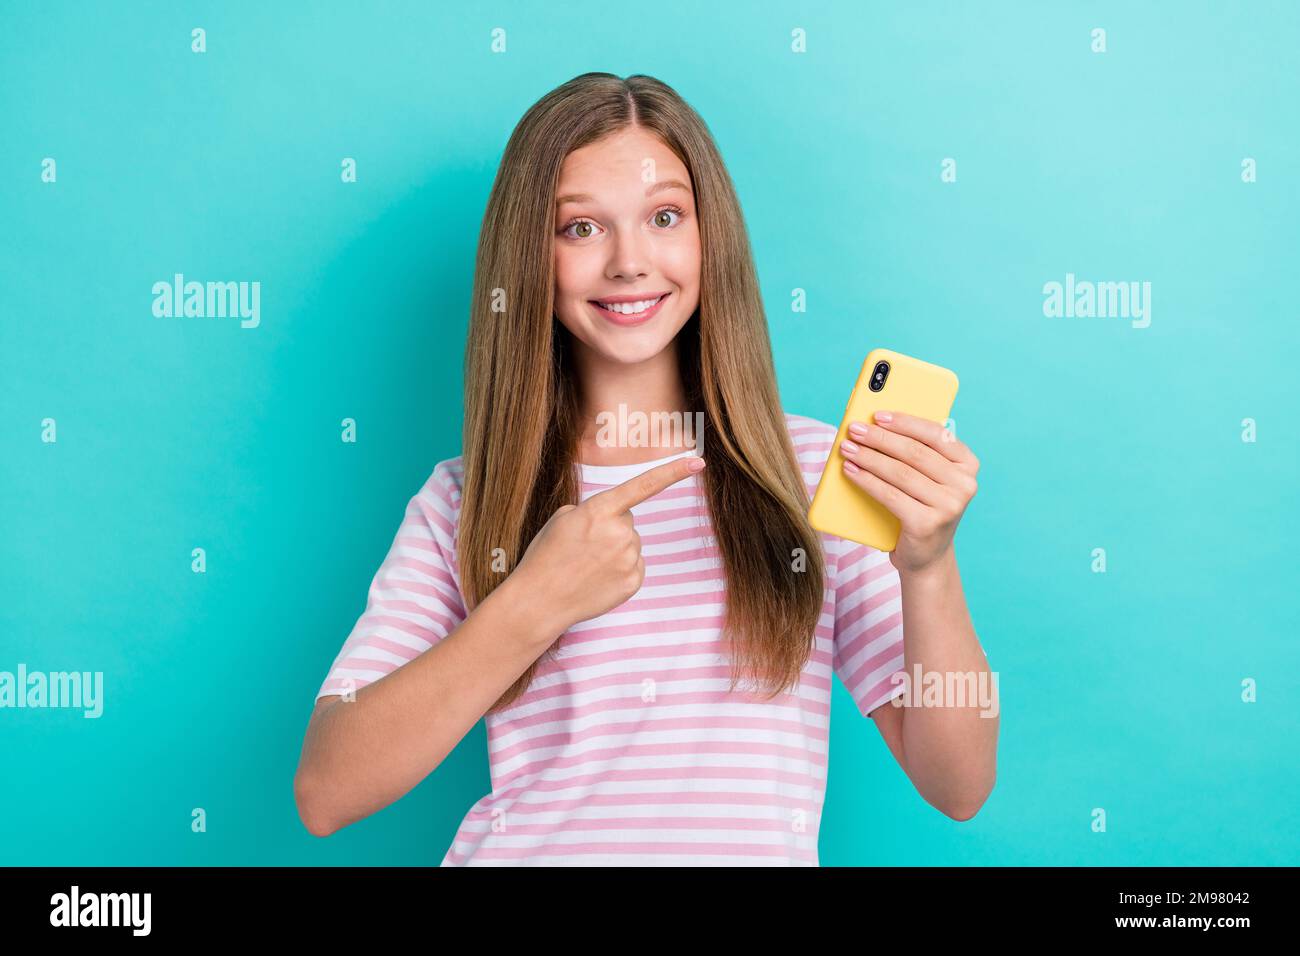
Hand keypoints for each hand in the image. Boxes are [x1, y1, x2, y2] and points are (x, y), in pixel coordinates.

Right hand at [510, 455, 706, 634]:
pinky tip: (597, 579)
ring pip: (630, 544)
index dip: (672, 472)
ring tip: (586, 565)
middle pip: (627, 520)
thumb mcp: (563, 519)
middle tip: (582, 546)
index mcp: (600, 510)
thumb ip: (595, 510)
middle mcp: (620, 533)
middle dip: (609, 528)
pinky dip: (619, 570)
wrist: (540, 601)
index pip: (643, 486)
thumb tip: (618, 519)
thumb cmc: (546, 555)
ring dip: (614, 550)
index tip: (697, 461)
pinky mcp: (634, 582)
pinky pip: (634, 565)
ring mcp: (629, 559)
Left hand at [837, 410, 978, 574]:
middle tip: (854, 430)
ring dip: (868, 458)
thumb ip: (916, 453)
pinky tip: (851, 472)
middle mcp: (964, 484)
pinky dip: (867, 481)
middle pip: (914, 453)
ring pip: (899, 473)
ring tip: (847, 449)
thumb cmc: (922, 506)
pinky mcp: (927, 524)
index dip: (904, 422)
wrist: (926, 556)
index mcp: (967, 464)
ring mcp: (949, 506)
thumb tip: (876, 425)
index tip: (877, 414)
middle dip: (879, 438)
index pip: (936, 434)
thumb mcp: (928, 478)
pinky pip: (890, 495)